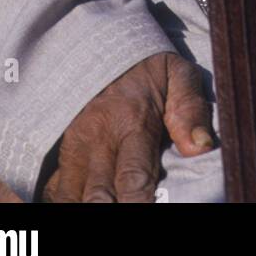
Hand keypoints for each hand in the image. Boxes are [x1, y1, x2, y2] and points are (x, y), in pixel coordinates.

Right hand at [42, 52, 213, 202]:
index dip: (139, 205)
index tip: (150, 210)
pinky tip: (82, 204)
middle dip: (111, 212)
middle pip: (99, 196)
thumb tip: (201, 147)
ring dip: (86, 209)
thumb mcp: (178, 75)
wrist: (102, 43)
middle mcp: (98, 139)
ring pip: (72, 197)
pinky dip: (65, 202)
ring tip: (108, 210)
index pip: (133, 178)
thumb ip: (191, 108)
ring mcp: (75, 147)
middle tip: (127, 212)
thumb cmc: (147, 69)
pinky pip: (55, 189)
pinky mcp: (62, 152)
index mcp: (132, 122)